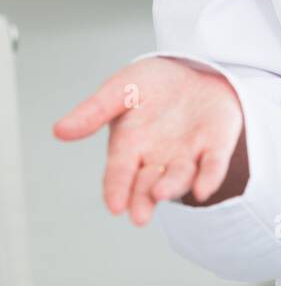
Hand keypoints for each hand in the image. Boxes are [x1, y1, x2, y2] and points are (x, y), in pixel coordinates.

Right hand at [53, 57, 245, 226]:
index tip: (114, 205)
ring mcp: (187, 155)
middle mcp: (157, 158)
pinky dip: (209, 177)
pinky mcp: (216, 147)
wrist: (195, 70)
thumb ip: (94, 110)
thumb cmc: (153, 85)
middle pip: (148, 184)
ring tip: (162, 193)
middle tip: (139, 215)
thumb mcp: (122, 88)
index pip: (120, 173)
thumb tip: (59, 131)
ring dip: (172, 186)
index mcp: (130, 146)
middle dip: (143, 199)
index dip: (117, 189)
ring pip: (179, 177)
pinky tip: (205, 189)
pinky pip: (213, 165)